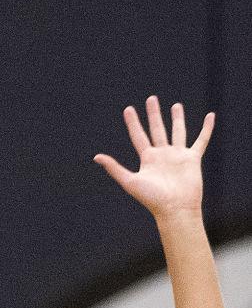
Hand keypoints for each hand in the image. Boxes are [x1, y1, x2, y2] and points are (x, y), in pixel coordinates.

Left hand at [95, 97, 211, 220]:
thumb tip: (96, 157)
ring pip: (177, 131)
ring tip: (176, 105)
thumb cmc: (152, 198)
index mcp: (147, 159)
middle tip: (151, 98)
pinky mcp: (193, 158)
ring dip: (176, 118)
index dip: (133, 123)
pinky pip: (201, 140)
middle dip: (154, 114)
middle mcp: (162, 155)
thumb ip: (115, 168)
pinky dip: (206, 128)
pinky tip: (210, 116)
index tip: (128, 109)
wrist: (174, 208)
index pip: (138, 136)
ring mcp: (178, 155)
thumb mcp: (130, 181)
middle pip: (157, 129)